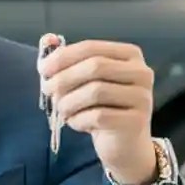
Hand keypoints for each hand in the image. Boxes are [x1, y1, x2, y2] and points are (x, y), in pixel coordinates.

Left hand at [39, 39, 157, 184]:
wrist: (124, 144)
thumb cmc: (102, 107)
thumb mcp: (87, 82)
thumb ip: (69, 62)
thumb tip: (48, 40)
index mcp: (129, 55)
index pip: (91, 48)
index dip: (63, 57)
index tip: (42, 69)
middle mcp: (141, 72)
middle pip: (95, 67)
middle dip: (64, 78)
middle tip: (47, 90)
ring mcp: (142, 97)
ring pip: (96, 91)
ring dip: (69, 101)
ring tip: (62, 110)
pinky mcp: (136, 121)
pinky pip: (98, 116)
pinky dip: (79, 120)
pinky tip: (75, 123)